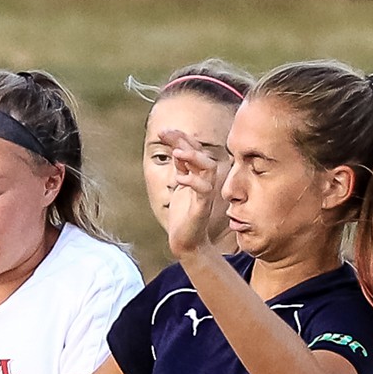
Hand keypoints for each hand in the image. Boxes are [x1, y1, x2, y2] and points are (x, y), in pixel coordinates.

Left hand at [158, 128, 221, 260]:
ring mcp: (205, 193)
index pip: (193, 149)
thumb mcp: (179, 185)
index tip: (164, 131)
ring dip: (193, 157)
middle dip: (184, 141)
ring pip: (208, 167)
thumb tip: (175, 147)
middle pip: (201, 153)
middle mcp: (204, 181)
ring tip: (177, 152)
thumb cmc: (183, 215)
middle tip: (166, 134)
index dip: (180, 137)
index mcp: (198, 174)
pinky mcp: (203, 206)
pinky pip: (204, 189)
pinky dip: (192, 181)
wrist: (186, 242)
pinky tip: (179, 178)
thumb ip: (180, 167)